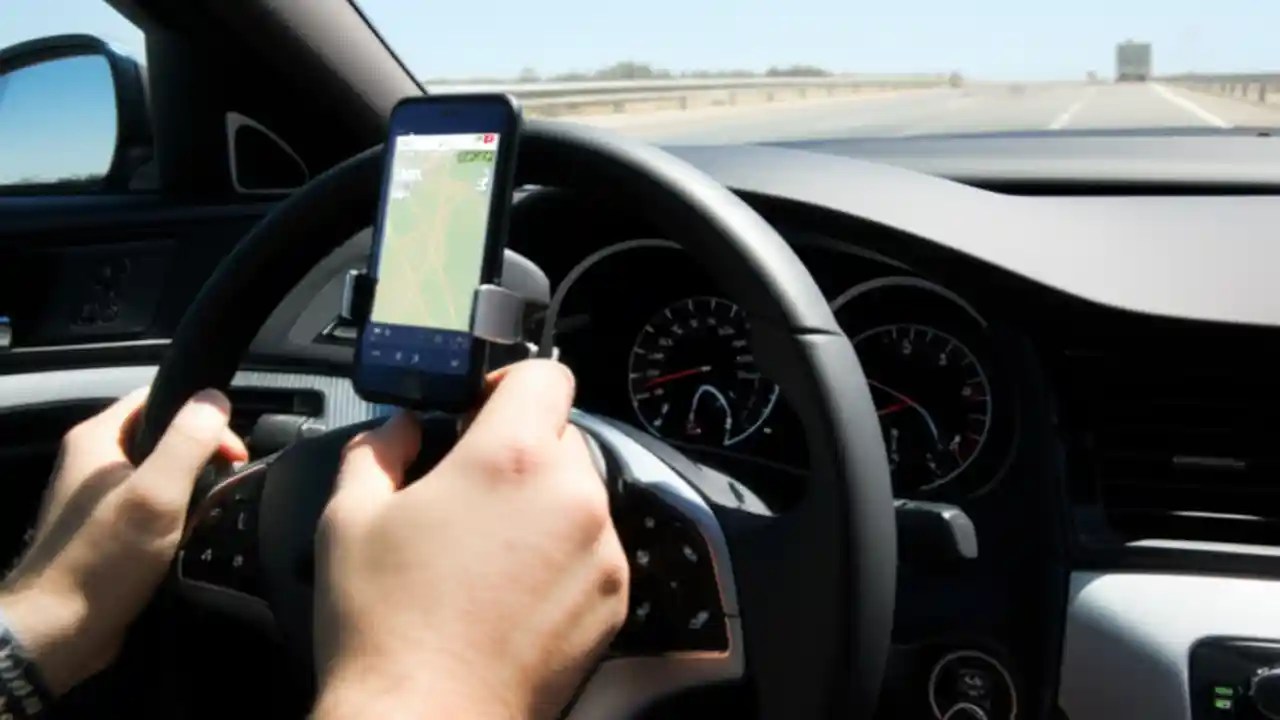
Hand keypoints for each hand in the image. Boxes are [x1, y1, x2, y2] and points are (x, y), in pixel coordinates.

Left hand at [0, 388, 246, 694]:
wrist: (58, 633)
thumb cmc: (104, 559)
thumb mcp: (156, 493)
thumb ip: (188, 442)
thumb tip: (216, 398)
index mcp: (97, 437)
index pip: (159, 397)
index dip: (201, 413)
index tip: (232, 451)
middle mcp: (95, 460)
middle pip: (164, 435)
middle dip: (202, 457)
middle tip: (224, 486)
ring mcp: (100, 497)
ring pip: (163, 474)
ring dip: (192, 492)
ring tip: (207, 516)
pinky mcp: (109, 530)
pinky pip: (154, 507)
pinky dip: (177, 518)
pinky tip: (188, 538)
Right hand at [313, 360, 628, 719]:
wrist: (429, 719)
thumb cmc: (385, 625)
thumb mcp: (350, 517)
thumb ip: (379, 448)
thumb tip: (402, 428)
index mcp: (512, 458)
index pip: (544, 375)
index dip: (506, 384)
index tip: (479, 410)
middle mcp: (571, 495)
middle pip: (561, 435)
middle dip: (519, 450)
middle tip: (470, 490)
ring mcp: (602, 549)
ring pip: (580, 493)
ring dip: (543, 503)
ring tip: (488, 550)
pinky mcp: (614, 597)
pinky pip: (595, 547)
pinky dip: (563, 553)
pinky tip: (513, 588)